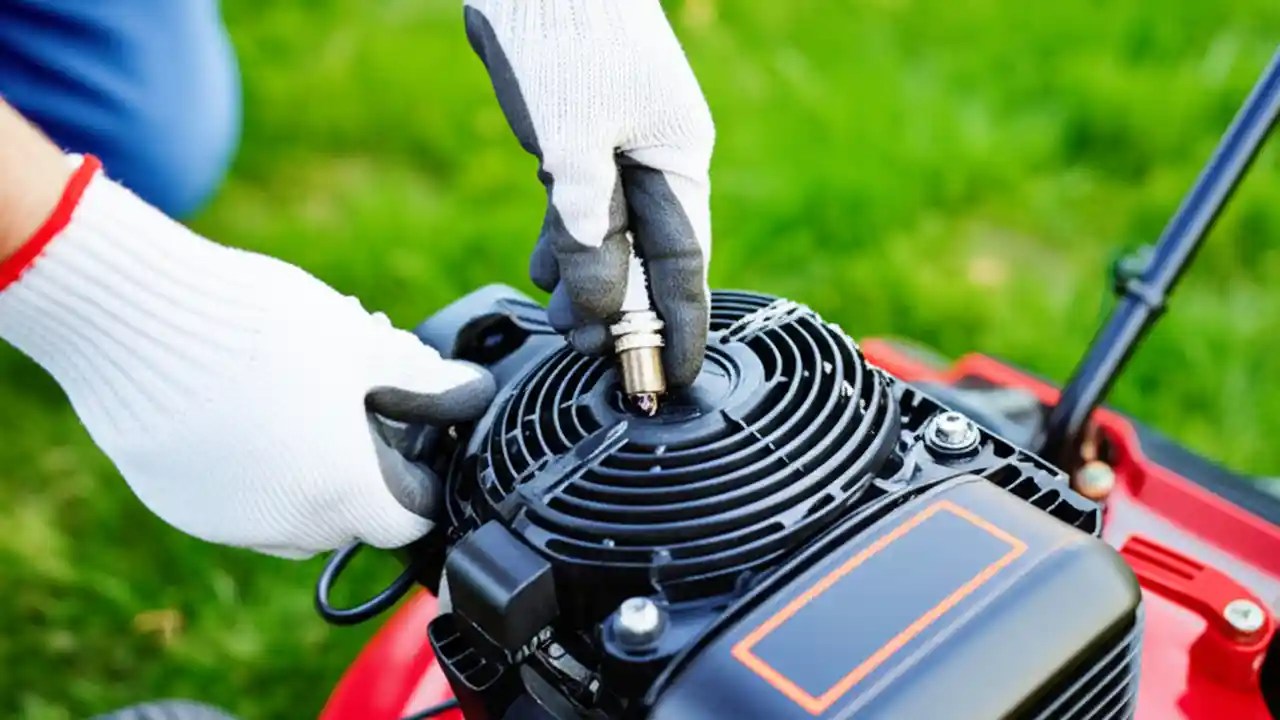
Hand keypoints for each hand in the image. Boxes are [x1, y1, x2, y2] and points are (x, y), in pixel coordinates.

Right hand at [0, 159, 495, 557]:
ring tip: (296, 401)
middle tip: (351, 406)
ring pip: (291, 516)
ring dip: (307, 476)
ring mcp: (225, 522)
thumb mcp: (361, 341)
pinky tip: (242, 412)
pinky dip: (253, 473)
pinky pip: (236, 504)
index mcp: (341, 493)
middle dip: (362, 471)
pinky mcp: (175, 505)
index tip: (412, 447)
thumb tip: (467, 390)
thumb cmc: (257, 326)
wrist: (134, 316)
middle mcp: (284, 526)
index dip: (420, 484)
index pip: (406, 522)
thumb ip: (424, 380)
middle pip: (349, 519)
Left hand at [464, 0, 714, 386]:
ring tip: (557, 319)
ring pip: (608, 234)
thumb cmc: (565, 41)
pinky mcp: (580, 133)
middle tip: (589, 354)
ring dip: (583, 280)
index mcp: (678, 161)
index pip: (686, 266)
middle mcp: (655, 158)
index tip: (670, 380)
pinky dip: (561, 240)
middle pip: (645, 256)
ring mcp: (617, 145)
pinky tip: (540, 267)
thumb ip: (585, 237)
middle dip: (619, 310)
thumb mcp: (572, 153)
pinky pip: (580, 205)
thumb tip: (598, 311)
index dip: (677, 328)